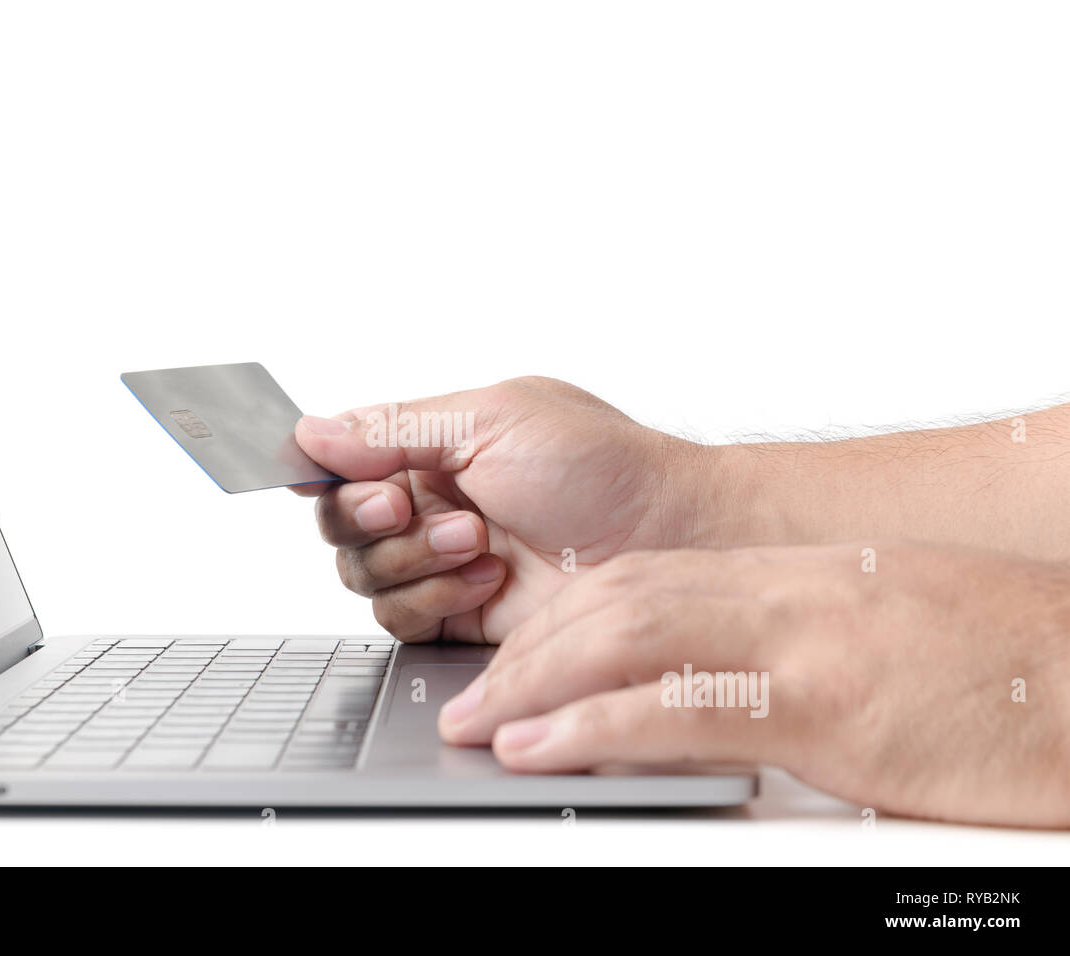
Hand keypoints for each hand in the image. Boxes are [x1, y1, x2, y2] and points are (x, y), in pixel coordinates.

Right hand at [293, 377, 715, 642]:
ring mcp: (441, 560)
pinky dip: (434, 599)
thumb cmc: (599, 465)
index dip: (331, 476)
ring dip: (411, 558)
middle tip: (410, 506)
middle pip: (341, 524)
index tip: (356, 478)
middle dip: (368, 519)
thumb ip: (393, 429)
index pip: (341, 462)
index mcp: (429, 446)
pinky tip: (486, 577)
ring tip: (474, 540)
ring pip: (364, 575)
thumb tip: (311, 432)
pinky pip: (399, 620)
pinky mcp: (457, 614)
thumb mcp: (492, 421)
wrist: (662, 534)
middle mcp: (428, 502)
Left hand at [438, 541, 1069, 826]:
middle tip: (470, 696)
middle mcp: (785, 596)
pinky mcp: (829, 706)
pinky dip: (593, 723)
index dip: (563, 621)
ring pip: (628, 637)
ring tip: (477, 721)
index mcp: (793, 581)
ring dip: (536, 682)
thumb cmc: (1002, 665)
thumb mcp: (879, 638)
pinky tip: (539, 743)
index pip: (645, 582)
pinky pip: (681, 706)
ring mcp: (803, 644)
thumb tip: (721, 675)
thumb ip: (793, 647)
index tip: (516, 659)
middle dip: (529, 651)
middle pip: (617, 601)